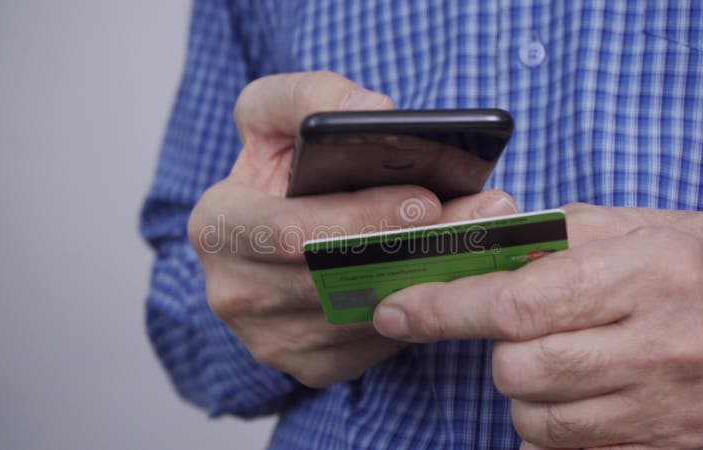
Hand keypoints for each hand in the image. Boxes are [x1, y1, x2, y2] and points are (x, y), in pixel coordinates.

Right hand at [188, 71, 516, 387]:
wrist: (263, 234)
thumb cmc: (275, 173)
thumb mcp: (271, 116)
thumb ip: (310, 96)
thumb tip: (374, 109)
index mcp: (218, 226)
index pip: (292, 232)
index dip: (361, 217)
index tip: (427, 198)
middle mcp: (235, 292)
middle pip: (341, 281)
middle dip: (419, 246)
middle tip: (484, 215)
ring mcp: (270, 339)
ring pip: (369, 317)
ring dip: (432, 279)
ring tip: (483, 239)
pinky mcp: (308, 366)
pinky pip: (378, 344)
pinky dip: (416, 310)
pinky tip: (446, 274)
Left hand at [374, 203, 702, 448]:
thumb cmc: (680, 263)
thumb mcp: (621, 226)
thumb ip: (542, 237)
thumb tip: (461, 250)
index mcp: (649, 274)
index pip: (518, 303)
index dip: (445, 309)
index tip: (398, 310)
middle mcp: (665, 346)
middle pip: (518, 369)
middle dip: (500, 349)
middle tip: (529, 329)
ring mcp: (669, 409)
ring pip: (534, 419)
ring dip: (526, 390)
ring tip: (565, 360)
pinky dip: (551, 429)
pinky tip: (582, 397)